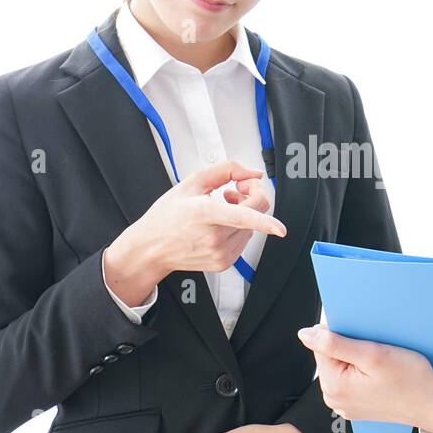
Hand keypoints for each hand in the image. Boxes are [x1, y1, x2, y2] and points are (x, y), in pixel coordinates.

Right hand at [104, 160, 285, 304]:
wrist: (152, 247)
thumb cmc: (167, 216)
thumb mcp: (191, 183)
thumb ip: (225, 170)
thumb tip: (252, 173)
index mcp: (205, 214)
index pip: (242, 218)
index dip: (265, 222)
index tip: (280, 228)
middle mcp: (214, 237)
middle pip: (255, 215)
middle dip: (252, 196)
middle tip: (236, 189)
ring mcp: (220, 253)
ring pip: (252, 228)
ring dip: (246, 214)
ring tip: (224, 206)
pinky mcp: (224, 262)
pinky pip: (244, 240)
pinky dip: (239, 228)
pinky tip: (222, 223)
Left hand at [296, 320, 432, 432]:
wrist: (432, 405)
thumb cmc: (409, 379)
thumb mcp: (372, 355)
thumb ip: (334, 344)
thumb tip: (304, 334)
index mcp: (333, 386)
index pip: (322, 345)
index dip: (344, 335)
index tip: (366, 341)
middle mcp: (333, 399)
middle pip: (331, 357)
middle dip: (351, 348)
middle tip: (377, 354)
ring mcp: (344, 405)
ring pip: (342, 367)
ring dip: (358, 359)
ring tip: (381, 365)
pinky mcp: (356, 405)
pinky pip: (351, 379)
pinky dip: (363, 371)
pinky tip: (381, 375)